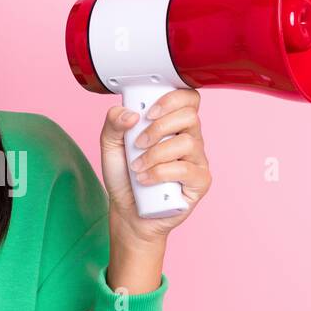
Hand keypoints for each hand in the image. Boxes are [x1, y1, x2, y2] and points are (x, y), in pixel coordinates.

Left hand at [100, 87, 211, 243]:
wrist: (127, 211)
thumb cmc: (124, 177)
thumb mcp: (110, 145)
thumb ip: (113, 122)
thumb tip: (131, 114)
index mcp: (173, 124)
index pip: (188, 98)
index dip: (172, 99)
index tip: (148, 112)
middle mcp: (189, 138)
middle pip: (189, 116)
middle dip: (159, 127)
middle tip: (138, 143)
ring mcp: (197, 160)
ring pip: (187, 143)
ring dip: (155, 154)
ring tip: (137, 167)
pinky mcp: (200, 181)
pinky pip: (186, 170)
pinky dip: (160, 173)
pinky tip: (146, 180)